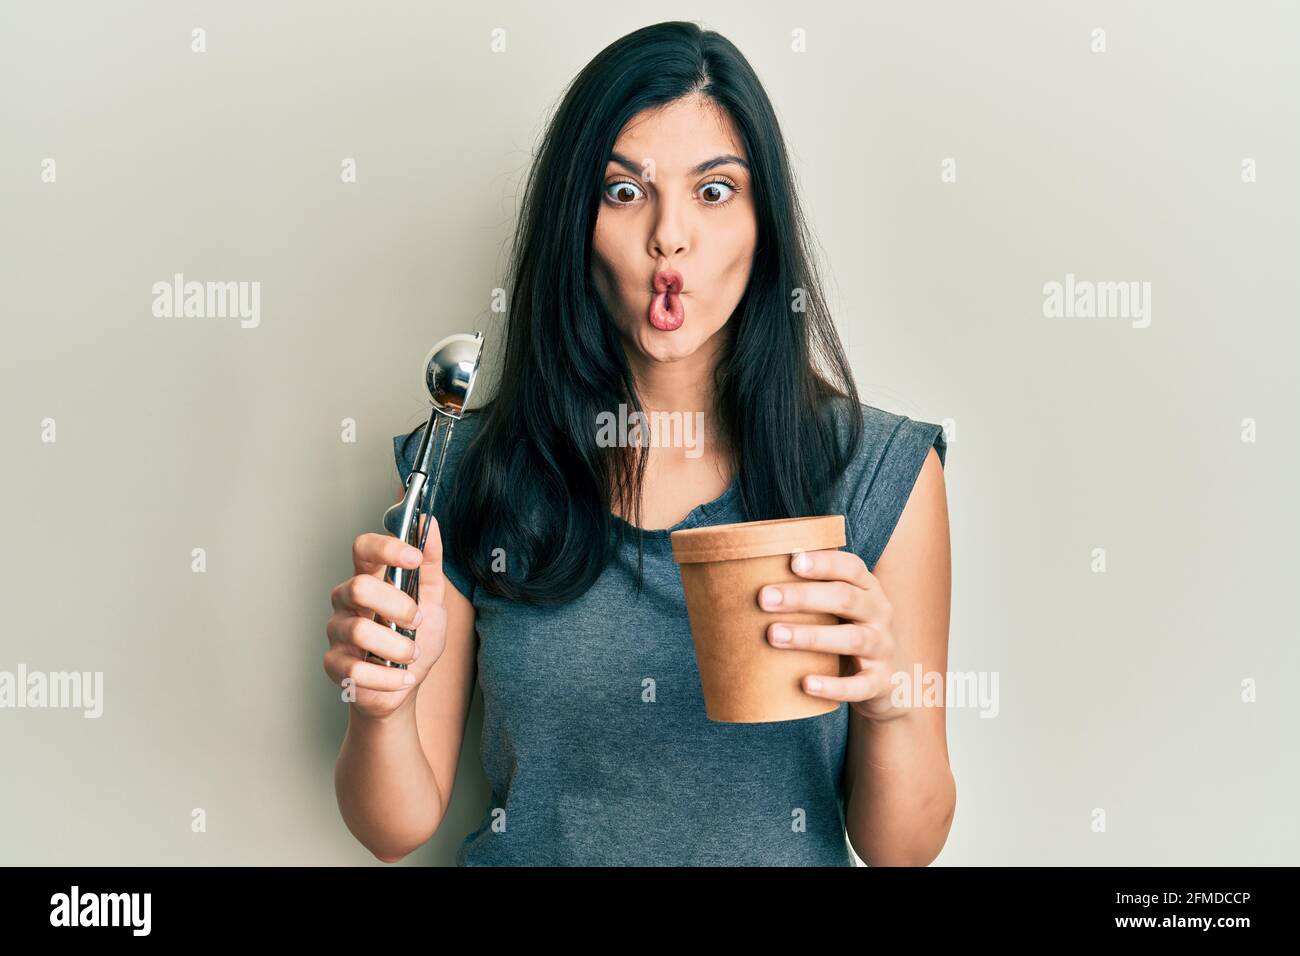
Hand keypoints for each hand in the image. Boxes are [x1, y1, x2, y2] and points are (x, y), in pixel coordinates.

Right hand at [323, 513, 448, 720]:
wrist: (405, 687)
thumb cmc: (415, 639)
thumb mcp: (432, 599)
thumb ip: (430, 564)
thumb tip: (430, 523)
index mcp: (369, 578)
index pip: (363, 549)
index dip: (386, 548)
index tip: (413, 557)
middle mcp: (346, 600)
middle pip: (359, 588)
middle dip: (398, 606)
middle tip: (416, 621)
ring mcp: (337, 632)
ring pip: (360, 631)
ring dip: (398, 647)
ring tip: (411, 654)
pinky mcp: (334, 665)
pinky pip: (357, 669)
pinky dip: (390, 677)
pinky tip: (403, 678)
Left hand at [759, 548, 908, 722]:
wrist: (885, 682)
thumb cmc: (844, 632)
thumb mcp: (835, 610)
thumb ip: (805, 594)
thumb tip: (737, 580)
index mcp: (867, 589)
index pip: (851, 568)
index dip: (824, 563)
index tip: (792, 560)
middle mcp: (880, 613)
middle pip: (845, 599)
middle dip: (803, 597)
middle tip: (763, 598)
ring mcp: (883, 648)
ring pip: (851, 638)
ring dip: (811, 636)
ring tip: (773, 635)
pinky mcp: (881, 682)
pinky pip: (859, 686)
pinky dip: (833, 686)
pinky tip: (806, 684)